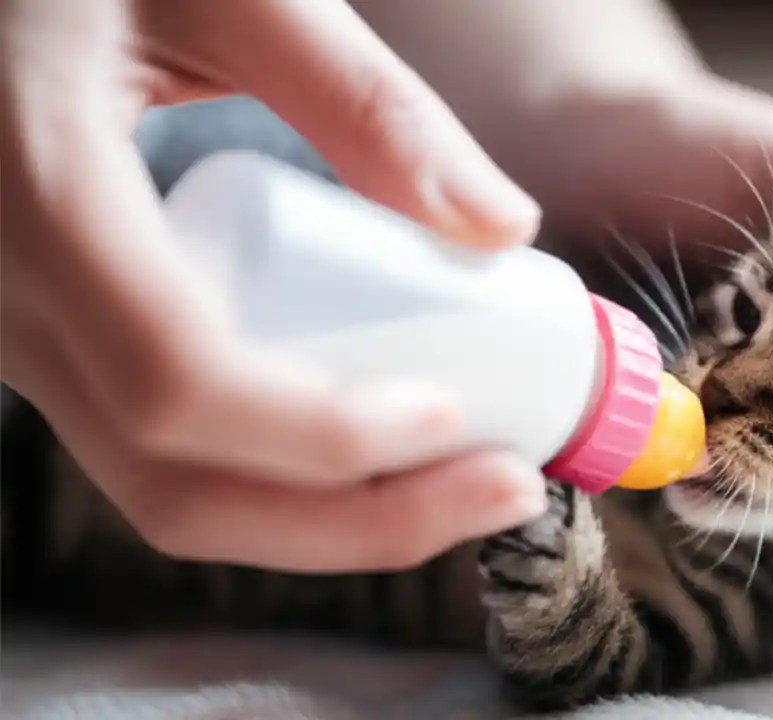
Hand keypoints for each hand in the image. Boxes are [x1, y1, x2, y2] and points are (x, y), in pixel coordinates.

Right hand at [1, 0, 544, 571]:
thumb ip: (364, 100)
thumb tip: (498, 226)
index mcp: (41, 198)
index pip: (177, 379)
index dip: (322, 432)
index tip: (452, 416)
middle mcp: (14, 299)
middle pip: (182, 485)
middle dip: (360, 519)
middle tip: (504, 488)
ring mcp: (30, 337)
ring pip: (174, 489)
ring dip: (333, 517)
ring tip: (468, 482)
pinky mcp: (68, 342)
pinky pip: (171, 449)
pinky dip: (287, 479)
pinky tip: (387, 446)